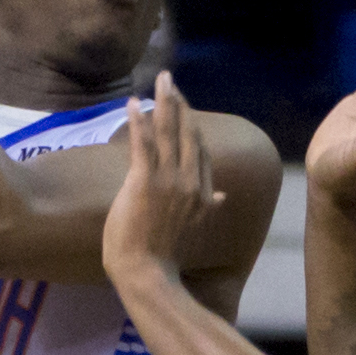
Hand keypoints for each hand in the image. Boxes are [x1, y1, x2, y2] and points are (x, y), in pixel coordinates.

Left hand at [103, 72, 222, 282]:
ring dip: (165, 102)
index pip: (200, 151)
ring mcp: (169, 182)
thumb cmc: (162, 256)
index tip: (182, 104)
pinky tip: (133, 102)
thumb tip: (222, 197)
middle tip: (169, 79)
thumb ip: (206, 208)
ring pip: (170, 133)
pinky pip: (143, 144)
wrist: (147, 274)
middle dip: (180, 103)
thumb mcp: (191, 229)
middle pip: (188, 134)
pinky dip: (139, 121)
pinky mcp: (145, 183)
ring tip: (160, 80)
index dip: (191, 124)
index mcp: (203, 195)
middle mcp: (191, 183)